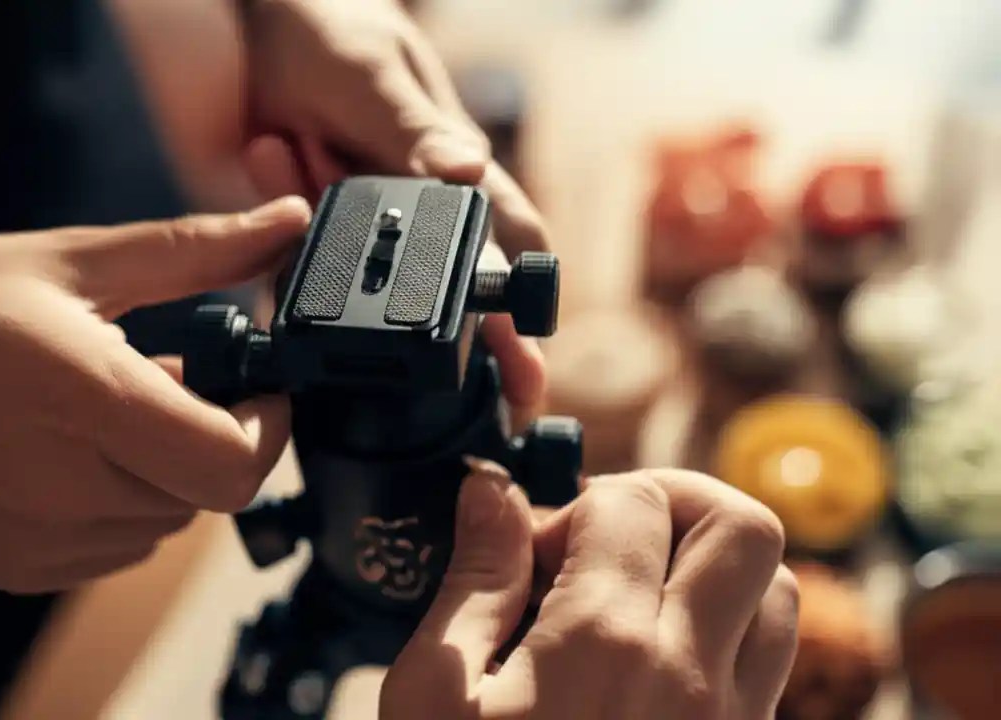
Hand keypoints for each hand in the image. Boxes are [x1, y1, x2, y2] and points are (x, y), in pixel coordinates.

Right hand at [0, 197, 311, 592]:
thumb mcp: (71, 261)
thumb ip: (193, 252)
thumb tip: (283, 225)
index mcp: (88, 401)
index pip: (233, 461)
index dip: (269, 427)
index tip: (262, 388)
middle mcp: (69, 487)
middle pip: (205, 490)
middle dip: (214, 436)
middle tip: (174, 382)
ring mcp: (42, 539)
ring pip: (164, 523)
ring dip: (166, 470)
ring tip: (110, 411)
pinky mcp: (19, 567)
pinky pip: (116, 548)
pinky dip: (123, 504)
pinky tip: (76, 453)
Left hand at [238, 0, 549, 424]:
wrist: (244, 20)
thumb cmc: (331, 30)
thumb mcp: (373, 78)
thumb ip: (415, 131)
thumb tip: (470, 170)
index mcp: (450, 169)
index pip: (504, 242)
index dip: (522, 306)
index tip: (532, 360)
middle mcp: (409, 210)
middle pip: (447, 296)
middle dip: (467, 353)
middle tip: (495, 410)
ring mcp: (355, 229)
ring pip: (359, 290)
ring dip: (329, 263)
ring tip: (298, 158)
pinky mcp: (298, 238)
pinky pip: (291, 272)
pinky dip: (276, 245)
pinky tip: (268, 148)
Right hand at [381, 466, 798, 718]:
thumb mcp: (434, 693)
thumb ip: (473, 579)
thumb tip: (493, 489)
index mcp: (602, 644)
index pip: (632, 505)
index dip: (576, 505)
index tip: (536, 549)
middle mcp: (687, 675)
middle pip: (743, 526)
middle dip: (676, 502)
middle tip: (611, 532)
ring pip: (779, 590)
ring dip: (714, 566)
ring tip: (641, 589)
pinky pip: (772, 662)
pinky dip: (731, 627)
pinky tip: (659, 651)